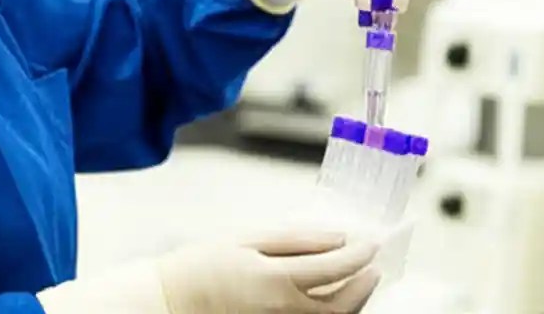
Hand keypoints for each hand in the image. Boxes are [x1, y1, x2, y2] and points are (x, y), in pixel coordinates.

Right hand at [37, 231, 379, 313]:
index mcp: (276, 281)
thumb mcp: (247, 239)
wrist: (171, 302)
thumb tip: (335, 237)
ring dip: (354, 302)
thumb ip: (295, 239)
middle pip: (343, 303)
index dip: (360, 253)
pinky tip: (331, 299)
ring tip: (359, 281)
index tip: (370, 241)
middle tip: (373, 264)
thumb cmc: (201, 267)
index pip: (336, 267)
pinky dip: (331, 313)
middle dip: (364, 283)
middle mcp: (284, 312)